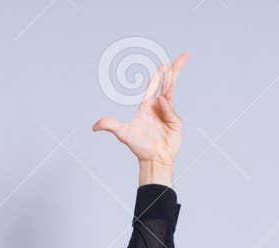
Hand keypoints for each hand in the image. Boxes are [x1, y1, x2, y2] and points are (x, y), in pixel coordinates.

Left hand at [92, 52, 188, 170]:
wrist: (153, 160)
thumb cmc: (139, 147)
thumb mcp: (123, 134)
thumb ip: (110, 126)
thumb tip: (94, 126)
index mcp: (148, 104)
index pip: (155, 83)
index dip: (160, 72)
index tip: (165, 62)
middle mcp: (159, 106)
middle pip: (168, 83)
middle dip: (175, 69)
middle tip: (184, 56)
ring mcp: (168, 113)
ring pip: (172, 93)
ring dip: (173, 80)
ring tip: (177, 67)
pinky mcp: (175, 121)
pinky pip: (170, 110)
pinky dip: (166, 107)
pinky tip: (161, 105)